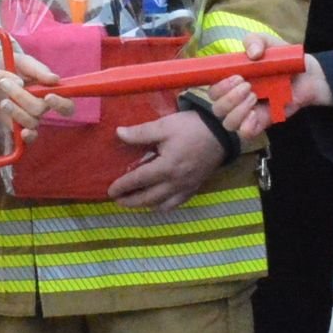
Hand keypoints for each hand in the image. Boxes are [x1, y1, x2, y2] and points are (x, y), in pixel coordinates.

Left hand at [105, 111, 227, 210]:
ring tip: (135, 201)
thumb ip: (140, 133)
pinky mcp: (195, 187)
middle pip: (148, 199)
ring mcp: (186, 187)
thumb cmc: (191, 128)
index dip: (122, 187)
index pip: (138, 181)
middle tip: (118, 200)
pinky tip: (158, 202)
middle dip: (131, 201)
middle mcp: (175, 182)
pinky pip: (177, 203)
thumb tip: (118, 134)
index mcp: (165, 168)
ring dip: (146, 205)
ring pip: (162, 205)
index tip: (110, 190)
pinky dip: (164, 206)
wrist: (222, 132)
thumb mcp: (164, 126)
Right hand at [208, 39, 314, 138]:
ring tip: (254, 96)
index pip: (213, 90)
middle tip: (248, 85)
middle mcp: (236, 98)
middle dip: (228, 97)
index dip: (218, 86)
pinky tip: (256, 113)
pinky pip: (244, 133)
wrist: (308, 76)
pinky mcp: (261, 123)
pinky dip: (246, 125)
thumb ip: (256, 41)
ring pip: (228, 122)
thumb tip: (252, 53)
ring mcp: (248, 113)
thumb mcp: (269, 43)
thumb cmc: (283, 60)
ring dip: (237, 109)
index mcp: (232, 80)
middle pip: (216, 107)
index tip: (236, 77)